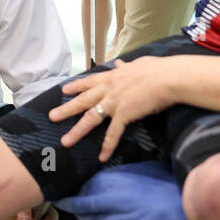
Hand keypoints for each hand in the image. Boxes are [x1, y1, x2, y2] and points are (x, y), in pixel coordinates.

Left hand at [48, 56, 175, 161]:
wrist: (168, 77)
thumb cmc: (158, 69)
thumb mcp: (138, 64)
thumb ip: (126, 66)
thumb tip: (120, 62)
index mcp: (112, 76)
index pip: (89, 81)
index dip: (76, 86)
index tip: (64, 90)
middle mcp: (109, 89)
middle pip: (83, 101)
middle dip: (66, 109)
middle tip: (52, 117)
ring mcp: (114, 102)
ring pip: (91, 118)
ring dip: (77, 131)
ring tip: (65, 142)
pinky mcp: (124, 114)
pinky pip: (113, 133)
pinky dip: (107, 145)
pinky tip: (102, 156)